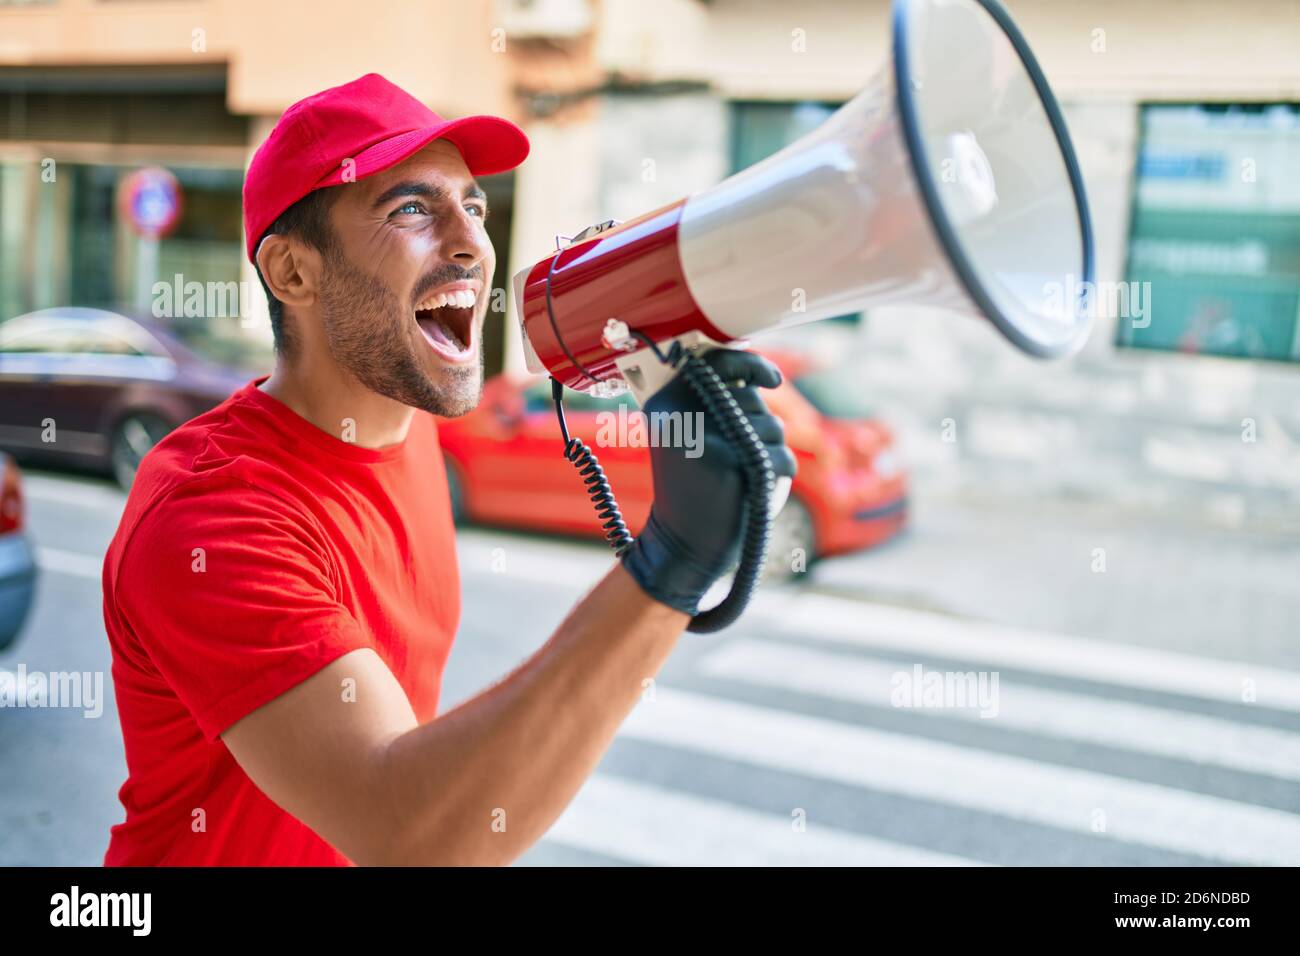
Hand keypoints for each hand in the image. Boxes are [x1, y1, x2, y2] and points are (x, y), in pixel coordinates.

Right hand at [620, 348, 796, 616]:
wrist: (682, 546)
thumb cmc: (693, 489)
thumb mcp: (685, 438)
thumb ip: (711, 404)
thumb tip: (753, 373)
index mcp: (666, 403)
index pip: (716, 362)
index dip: (750, 363)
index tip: (772, 380)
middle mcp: (681, 414)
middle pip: (750, 398)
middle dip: (762, 424)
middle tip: (745, 454)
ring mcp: (707, 437)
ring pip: (771, 426)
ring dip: (773, 449)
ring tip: (747, 473)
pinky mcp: (732, 463)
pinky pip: (780, 454)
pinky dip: (780, 469)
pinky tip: (760, 486)